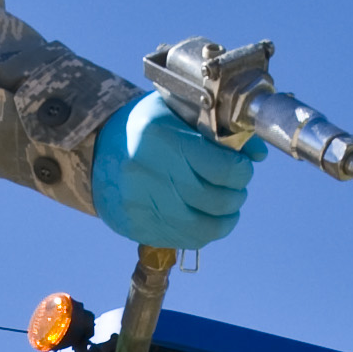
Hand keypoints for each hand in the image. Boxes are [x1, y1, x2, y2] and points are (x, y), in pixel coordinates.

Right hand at [89, 97, 256, 250]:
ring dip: (226, 218)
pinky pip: (186, 239)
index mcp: (160, 137)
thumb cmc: (146, 127)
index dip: (242, 171)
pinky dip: (206, 232)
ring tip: (227, 205)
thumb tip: (256, 153)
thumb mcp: (178, 111)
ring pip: (204, 227)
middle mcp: (147, 172)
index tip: (242, 165)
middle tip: (237, 186)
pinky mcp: (137, 226)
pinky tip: (208, 218)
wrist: (96, 151)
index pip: (223, 168)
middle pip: (215, 200)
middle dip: (236, 194)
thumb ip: (219, 128)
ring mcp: (140, 204)